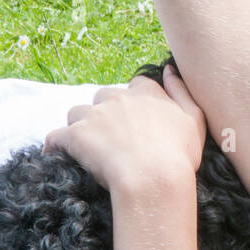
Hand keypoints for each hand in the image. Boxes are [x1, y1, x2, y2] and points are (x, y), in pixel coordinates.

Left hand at [44, 66, 204, 192]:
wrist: (154, 179)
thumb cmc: (180, 155)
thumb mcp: (195, 120)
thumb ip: (182, 91)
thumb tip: (169, 69)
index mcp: (146, 94)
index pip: (137, 86)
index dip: (136, 102)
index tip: (138, 121)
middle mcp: (118, 98)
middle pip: (104, 96)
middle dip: (105, 113)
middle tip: (113, 139)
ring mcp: (94, 116)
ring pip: (78, 113)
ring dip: (81, 126)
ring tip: (87, 149)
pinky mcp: (75, 136)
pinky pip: (56, 137)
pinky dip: (54, 146)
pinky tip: (55, 156)